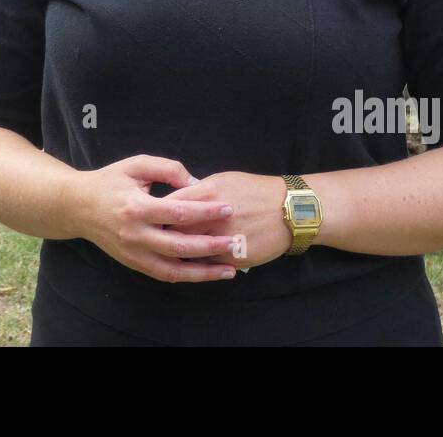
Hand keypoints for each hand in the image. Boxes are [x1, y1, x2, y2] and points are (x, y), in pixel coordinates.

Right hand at [68, 155, 242, 282]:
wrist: (78, 207)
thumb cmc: (110, 181)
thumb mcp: (136, 165)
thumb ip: (167, 169)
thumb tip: (196, 182)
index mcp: (136, 207)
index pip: (177, 212)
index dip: (204, 211)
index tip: (227, 207)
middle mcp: (134, 234)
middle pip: (179, 245)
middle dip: (210, 245)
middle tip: (235, 240)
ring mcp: (133, 253)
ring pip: (173, 269)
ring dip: (203, 272)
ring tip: (230, 269)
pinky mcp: (133, 263)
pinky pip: (163, 274)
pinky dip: (186, 276)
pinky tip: (206, 273)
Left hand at [163, 172, 291, 270]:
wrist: (289, 210)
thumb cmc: (255, 190)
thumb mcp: (224, 179)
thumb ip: (198, 189)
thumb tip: (178, 196)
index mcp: (207, 193)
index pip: (171, 204)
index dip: (159, 210)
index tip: (153, 215)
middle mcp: (212, 217)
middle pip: (175, 229)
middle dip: (162, 233)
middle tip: (154, 235)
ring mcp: (223, 239)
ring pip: (189, 250)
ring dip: (177, 251)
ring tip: (167, 249)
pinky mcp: (234, 257)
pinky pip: (208, 263)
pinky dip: (198, 263)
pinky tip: (191, 261)